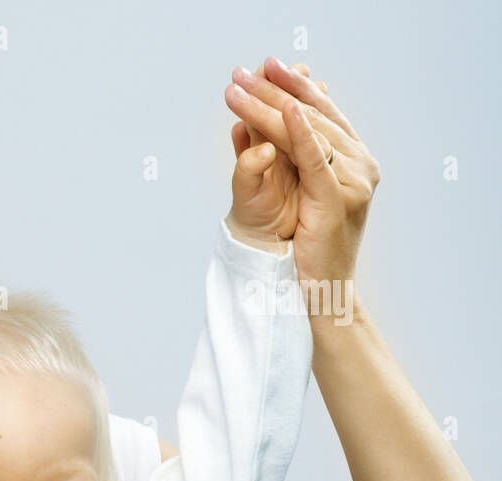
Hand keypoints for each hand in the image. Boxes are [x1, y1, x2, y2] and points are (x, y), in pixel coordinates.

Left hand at [224, 56, 380, 288]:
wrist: (320, 291)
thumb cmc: (304, 248)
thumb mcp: (292, 196)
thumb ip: (280, 164)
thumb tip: (256, 136)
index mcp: (352, 160)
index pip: (321, 112)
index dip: (295, 86)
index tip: (267, 64)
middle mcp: (359, 164)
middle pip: (313, 116)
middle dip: (277, 89)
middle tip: (246, 69)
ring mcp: (353, 180)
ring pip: (310, 131)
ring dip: (274, 104)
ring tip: (245, 84)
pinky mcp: (337, 199)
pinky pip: (317, 158)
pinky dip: (300, 132)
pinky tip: (284, 109)